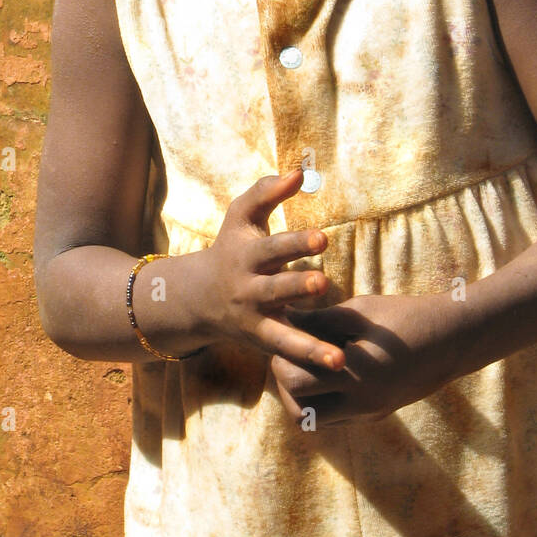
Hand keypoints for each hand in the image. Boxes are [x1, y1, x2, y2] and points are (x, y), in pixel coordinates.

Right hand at [191, 168, 347, 371]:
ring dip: (308, 342)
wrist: (197, 298)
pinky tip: (339, 364)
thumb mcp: (241, 215)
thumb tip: (300, 172)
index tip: (324, 237)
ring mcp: (255, 320)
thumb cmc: (231, 246)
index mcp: (247, 256)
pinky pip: (287, 352)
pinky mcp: (264, 342)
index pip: (274, 247)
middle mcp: (249, 290)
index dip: (297, 243)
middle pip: (275, 289)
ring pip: (281, 332)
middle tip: (323, 282)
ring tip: (337, 355)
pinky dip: (311, 359)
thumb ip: (267, 191)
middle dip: (298, 286)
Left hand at [269, 293, 452, 429]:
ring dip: (301, 397)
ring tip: (306, 365)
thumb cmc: (404, 317)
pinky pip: (334, 418)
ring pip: (314, 421)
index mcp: (355, 372)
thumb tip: (283, 317)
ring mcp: (368, 412)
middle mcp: (360, 401)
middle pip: (299, 409)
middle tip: (289, 354)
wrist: (450, 341)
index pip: (296, 382)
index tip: (284, 337)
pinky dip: (321, 401)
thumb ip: (319, 319)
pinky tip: (326, 372)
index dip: (282, 360)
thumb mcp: (360, 312)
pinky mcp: (375, 415)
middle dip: (286, 382)